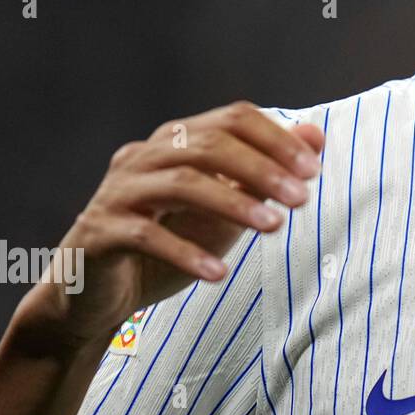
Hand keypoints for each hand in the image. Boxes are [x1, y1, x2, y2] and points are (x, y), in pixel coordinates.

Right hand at [24, 101, 323, 351]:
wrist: (98, 295)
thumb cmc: (168, 242)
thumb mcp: (226, 206)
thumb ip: (265, 171)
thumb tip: (316, 135)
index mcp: (174, 142)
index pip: (232, 119)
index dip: (276, 139)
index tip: (313, 170)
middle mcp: (143, 157)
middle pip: (208, 145)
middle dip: (262, 169)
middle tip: (302, 199)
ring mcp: (118, 192)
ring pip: (181, 183)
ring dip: (234, 203)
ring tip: (274, 227)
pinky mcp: (98, 233)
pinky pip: (145, 235)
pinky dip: (186, 252)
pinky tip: (218, 273)